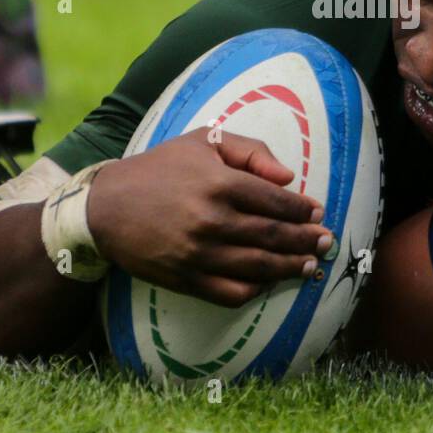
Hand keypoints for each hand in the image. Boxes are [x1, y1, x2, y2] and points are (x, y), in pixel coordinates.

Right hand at [87, 128, 331, 307]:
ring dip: (290, 268)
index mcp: (219, 183)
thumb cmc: (160, 167)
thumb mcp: (203, 140)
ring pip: (259, 268)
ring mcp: (199, 254)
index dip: (303, 211)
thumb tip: (289, 177)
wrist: (106, 206)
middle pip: (274, 236)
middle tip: (326, 243)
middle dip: (306, 242)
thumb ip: (250, 150)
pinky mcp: (186, 279)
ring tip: (309, 266)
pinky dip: (256, 290)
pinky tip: (269, 282)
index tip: (317, 214)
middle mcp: (212, 220)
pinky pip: (231, 293)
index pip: (277, 201)